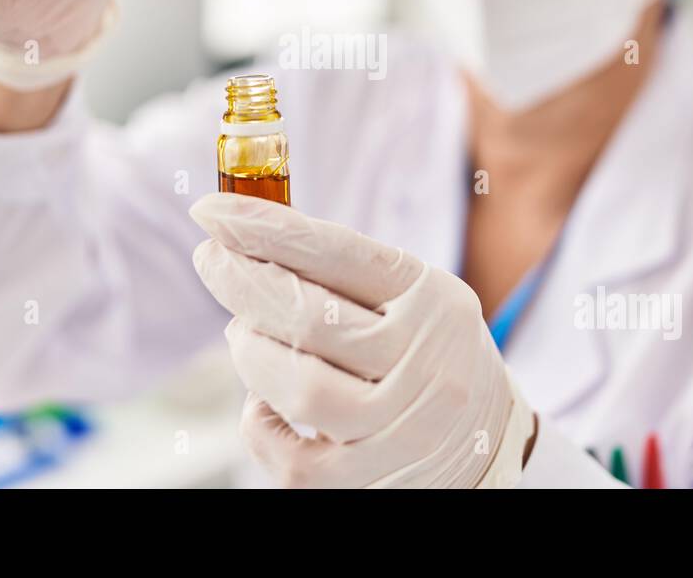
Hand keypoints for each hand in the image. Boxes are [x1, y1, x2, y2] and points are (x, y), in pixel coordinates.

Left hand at [190, 192, 536, 487]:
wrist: (482, 438)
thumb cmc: (422, 349)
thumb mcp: (407, 295)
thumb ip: (340, 269)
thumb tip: (246, 235)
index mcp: (431, 299)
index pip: (337, 252)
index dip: (266, 228)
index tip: (212, 210)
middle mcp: (425, 362)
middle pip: (309, 317)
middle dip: (241, 281)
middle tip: (211, 260)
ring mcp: (400, 428)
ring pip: (298, 386)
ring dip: (250, 352)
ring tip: (243, 336)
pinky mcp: (369, 480)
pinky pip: (290, 457)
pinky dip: (259, 423)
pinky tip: (262, 400)